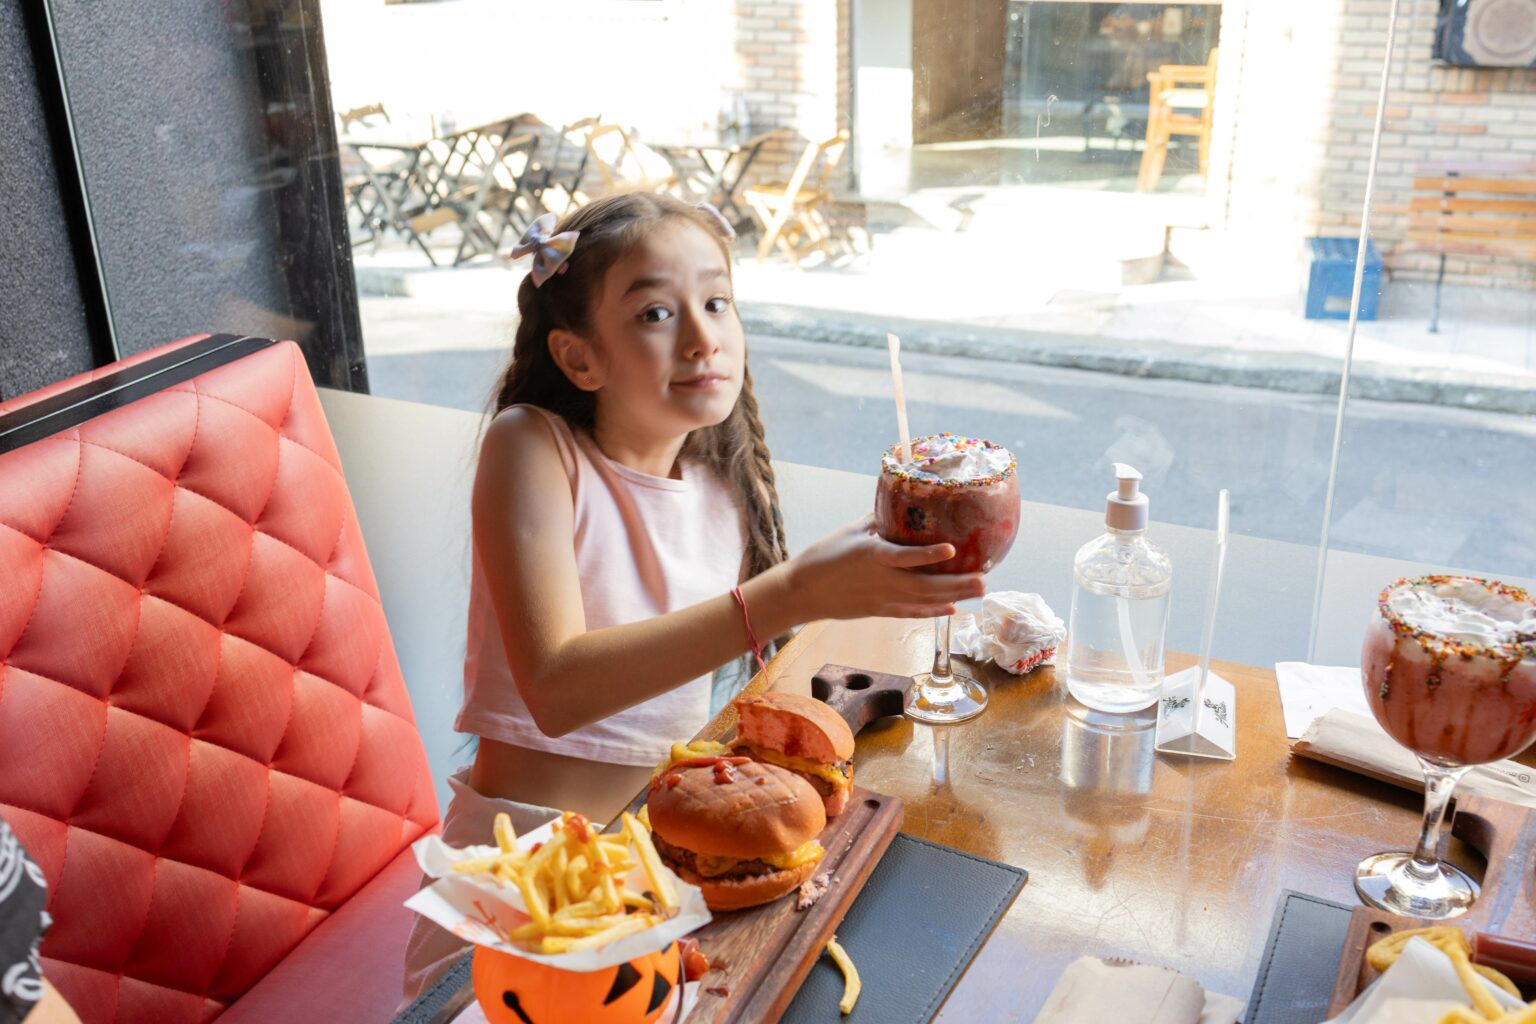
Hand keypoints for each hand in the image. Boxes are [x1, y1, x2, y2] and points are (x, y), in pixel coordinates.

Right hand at [787, 515, 985, 620]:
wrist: (803, 591)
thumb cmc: (824, 555)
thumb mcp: (851, 531)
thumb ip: (879, 521)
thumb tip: (904, 505)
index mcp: (872, 555)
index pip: (905, 556)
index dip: (929, 554)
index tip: (953, 548)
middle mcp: (881, 580)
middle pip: (925, 585)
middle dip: (956, 583)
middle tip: (984, 579)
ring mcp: (882, 599)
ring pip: (924, 601)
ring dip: (953, 596)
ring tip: (978, 591)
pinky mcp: (880, 611)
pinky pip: (911, 613)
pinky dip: (932, 612)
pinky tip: (952, 608)